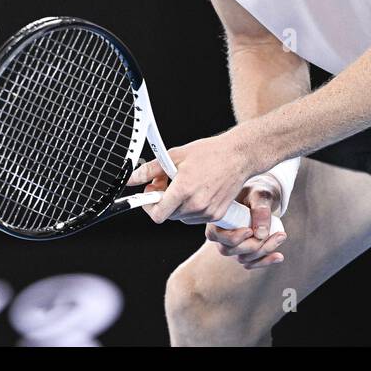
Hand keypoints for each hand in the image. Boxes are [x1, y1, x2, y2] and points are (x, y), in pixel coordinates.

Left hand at [127, 132, 253, 228]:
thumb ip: (151, 170)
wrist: (239, 156)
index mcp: (184, 189)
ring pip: (181, 216)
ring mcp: (208, 211)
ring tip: (184, 184)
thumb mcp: (176, 155)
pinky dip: (191, 207)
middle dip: (162, 200)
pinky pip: (195, 217)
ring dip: (177, 204)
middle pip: (168, 214)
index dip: (149, 206)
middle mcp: (196, 204)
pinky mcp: (217, 215)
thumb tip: (132, 178)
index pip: (157, 214)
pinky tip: (197, 190)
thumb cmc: (210, 153)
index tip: (149, 197)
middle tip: (166, 182)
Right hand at [206, 180, 287, 269]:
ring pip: (243, 258)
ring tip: (281, 236)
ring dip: (264, 251)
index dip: (232, 237)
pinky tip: (279, 256)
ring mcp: (232, 245)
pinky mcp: (243, 252)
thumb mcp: (260, 195)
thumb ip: (260, 210)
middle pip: (229, 250)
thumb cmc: (257, 193)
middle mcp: (221, 234)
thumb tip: (261, 234)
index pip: (214, 235)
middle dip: (253, 245)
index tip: (250, 231)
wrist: (263, 198)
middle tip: (275, 233)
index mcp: (218, 218)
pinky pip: (251, 264)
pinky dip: (266, 261)